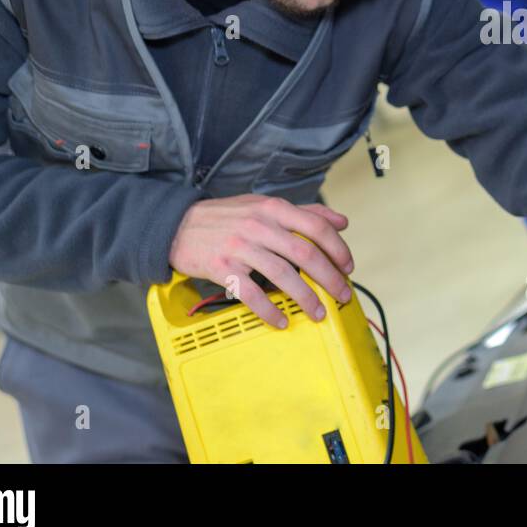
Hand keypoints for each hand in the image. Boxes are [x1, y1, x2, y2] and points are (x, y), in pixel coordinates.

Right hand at [169, 193, 354, 328]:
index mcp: (273, 209)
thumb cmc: (228, 217)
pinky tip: (281, 320)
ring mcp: (240, 248)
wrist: (178, 225)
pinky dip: (269, 311)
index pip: (316, 227)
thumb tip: (341, 222)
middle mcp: (259, 226)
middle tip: (342, 295)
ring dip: (306, 298)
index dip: (337, 248)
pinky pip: (252, 294)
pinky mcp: (222, 268)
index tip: (348, 267)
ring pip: (283, 276)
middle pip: (305, 254)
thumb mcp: (265, 205)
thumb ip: (304, 213)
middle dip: (330, 278)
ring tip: (319, 313)